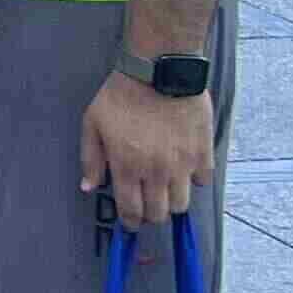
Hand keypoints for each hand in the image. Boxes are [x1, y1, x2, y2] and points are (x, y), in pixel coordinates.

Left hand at [80, 72, 212, 226]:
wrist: (159, 71)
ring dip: (172, 201)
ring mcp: (182, 164)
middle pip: (159, 213)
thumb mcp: (93, 124)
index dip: (130, 221)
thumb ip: (91, 159)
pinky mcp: (203, 153)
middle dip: (151, 214)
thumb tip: (88, 187)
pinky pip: (203, 182)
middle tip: (147, 204)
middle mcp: (155, 171)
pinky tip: (184, 169)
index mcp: (126, 166)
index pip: (131, 211)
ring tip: (165, 189)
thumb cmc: (121, 95)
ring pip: (182, 204)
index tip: (131, 221)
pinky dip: (194, 181)